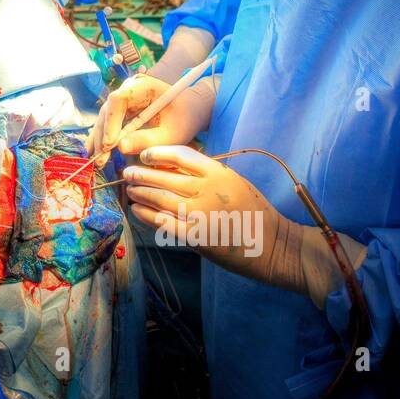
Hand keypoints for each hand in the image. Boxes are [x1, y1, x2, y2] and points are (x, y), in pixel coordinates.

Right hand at [86, 72, 214, 160]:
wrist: (188, 111)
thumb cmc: (183, 118)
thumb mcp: (172, 134)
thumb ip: (148, 140)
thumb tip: (121, 148)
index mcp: (144, 86)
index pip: (119, 99)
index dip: (111, 121)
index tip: (111, 144)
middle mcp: (128, 89)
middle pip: (108, 110)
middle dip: (103, 136)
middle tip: (101, 159)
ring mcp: (122, 99)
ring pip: (104, 118)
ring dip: (100, 140)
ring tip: (97, 161)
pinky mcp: (120, 110)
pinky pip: (107, 124)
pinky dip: (102, 139)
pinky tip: (93, 153)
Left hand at [124, 145, 307, 291]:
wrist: (272, 245)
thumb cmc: (253, 211)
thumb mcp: (233, 180)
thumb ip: (206, 172)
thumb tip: (171, 165)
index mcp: (218, 172)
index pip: (179, 154)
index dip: (157, 153)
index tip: (145, 156)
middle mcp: (206, 190)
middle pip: (163, 176)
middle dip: (140, 174)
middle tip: (128, 173)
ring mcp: (199, 213)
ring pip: (158, 198)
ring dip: (139, 193)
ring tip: (130, 190)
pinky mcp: (194, 236)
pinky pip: (161, 222)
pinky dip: (145, 215)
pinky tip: (137, 210)